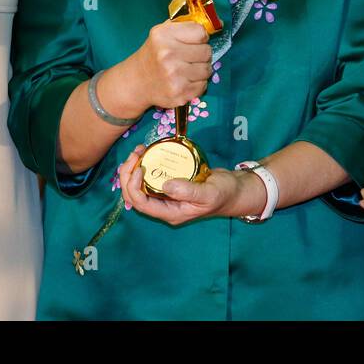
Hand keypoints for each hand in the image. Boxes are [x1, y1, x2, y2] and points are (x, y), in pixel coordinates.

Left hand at [116, 145, 264, 225]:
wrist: (235, 190)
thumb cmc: (224, 194)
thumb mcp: (209, 193)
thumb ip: (189, 191)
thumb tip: (166, 185)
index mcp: (171, 213)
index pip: (141, 204)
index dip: (133, 186)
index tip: (139, 167)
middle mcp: (165, 206)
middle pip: (134, 195)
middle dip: (128, 175)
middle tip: (136, 153)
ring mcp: (166, 195)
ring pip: (139, 186)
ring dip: (133, 168)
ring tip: (139, 150)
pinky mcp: (170, 184)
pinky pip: (150, 177)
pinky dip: (144, 165)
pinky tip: (148, 152)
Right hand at [124, 19, 211, 115]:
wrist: (136, 82)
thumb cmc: (154, 54)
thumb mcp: (162, 33)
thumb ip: (184, 25)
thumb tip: (215, 23)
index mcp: (163, 36)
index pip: (201, 32)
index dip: (200, 37)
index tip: (193, 42)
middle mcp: (168, 55)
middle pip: (207, 51)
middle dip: (201, 54)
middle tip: (189, 57)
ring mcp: (174, 76)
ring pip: (207, 70)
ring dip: (201, 70)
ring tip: (187, 69)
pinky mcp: (180, 94)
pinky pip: (203, 86)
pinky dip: (197, 84)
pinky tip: (184, 81)